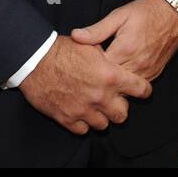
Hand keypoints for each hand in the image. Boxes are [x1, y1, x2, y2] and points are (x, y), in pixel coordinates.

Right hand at [19, 35, 151, 134]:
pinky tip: (81, 112)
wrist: (35, 61)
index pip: (140, 89)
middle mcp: (100, 96)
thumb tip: (117, 62)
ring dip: (101, 116)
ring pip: (103, 125)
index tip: (141, 90)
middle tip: (113, 99)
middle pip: (122, 114)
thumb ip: (108, 58)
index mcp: (110, 76)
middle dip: (120, 107)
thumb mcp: (91, 46)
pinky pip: (83, 130)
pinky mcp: (67, 118)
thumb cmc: (62, 50)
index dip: (143, 90)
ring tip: (95, 106)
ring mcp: (83, 110)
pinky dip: (83, 123)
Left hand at [71, 0, 177, 81]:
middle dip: (99, 81)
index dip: (87, 70)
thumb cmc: (147, 12)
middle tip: (86, 79)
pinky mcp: (154, 73)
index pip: (99, 69)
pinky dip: (127, 83)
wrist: (174, 14)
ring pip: (125, 88)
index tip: (79, 68)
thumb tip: (76, 36)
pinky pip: (137, 86)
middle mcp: (137, 63)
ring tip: (102, 81)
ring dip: (114, 85)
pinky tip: (120, 78)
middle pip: (112, 83)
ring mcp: (147, 70)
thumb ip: (97, 30)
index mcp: (124, 49)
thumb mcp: (119, 15)